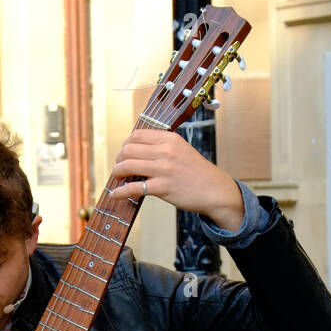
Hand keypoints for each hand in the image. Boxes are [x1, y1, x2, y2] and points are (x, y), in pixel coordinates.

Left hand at [108, 130, 243, 230]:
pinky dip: (120, 192)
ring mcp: (164, 169)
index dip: (125, 144)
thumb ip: (162, 147)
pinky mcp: (162, 187)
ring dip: (117, 172)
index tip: (124, 153)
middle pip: (129, 149)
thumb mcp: (181, 150)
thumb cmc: (197, 173)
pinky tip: (115, 195)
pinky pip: (133, 188)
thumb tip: (137, 150)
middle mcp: (166, 151)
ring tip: (117, 178)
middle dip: (119, 159)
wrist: (214, 190)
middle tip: (118, 167)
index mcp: (170, 139)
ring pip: (128, 165)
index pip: (138, 135)